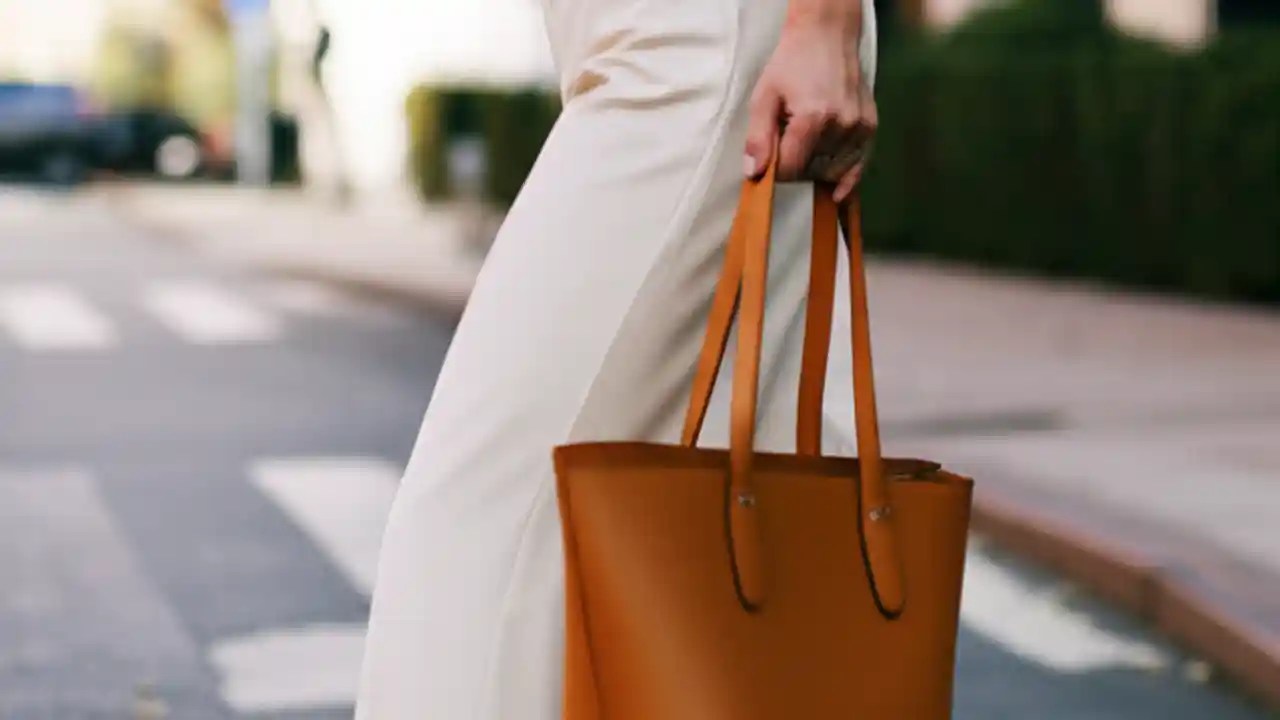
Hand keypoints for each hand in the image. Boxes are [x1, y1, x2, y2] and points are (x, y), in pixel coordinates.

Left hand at [744, 10, 876, 202]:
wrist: (826, 37)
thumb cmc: (791, 64)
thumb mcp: (764, 96)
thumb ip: (757, 137)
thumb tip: (754, 173)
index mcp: (812, 117)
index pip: (790, 168)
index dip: (775, 170)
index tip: (768, 159)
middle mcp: (840, 125)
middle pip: (811, 171)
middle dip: (795, 167)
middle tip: (787, 144)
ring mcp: (858, 127)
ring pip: (832, 171)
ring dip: (816, 169)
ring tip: (807, 145)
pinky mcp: (869, 126)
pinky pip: (857, 164)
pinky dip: (846, 178)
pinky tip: (838, 194)